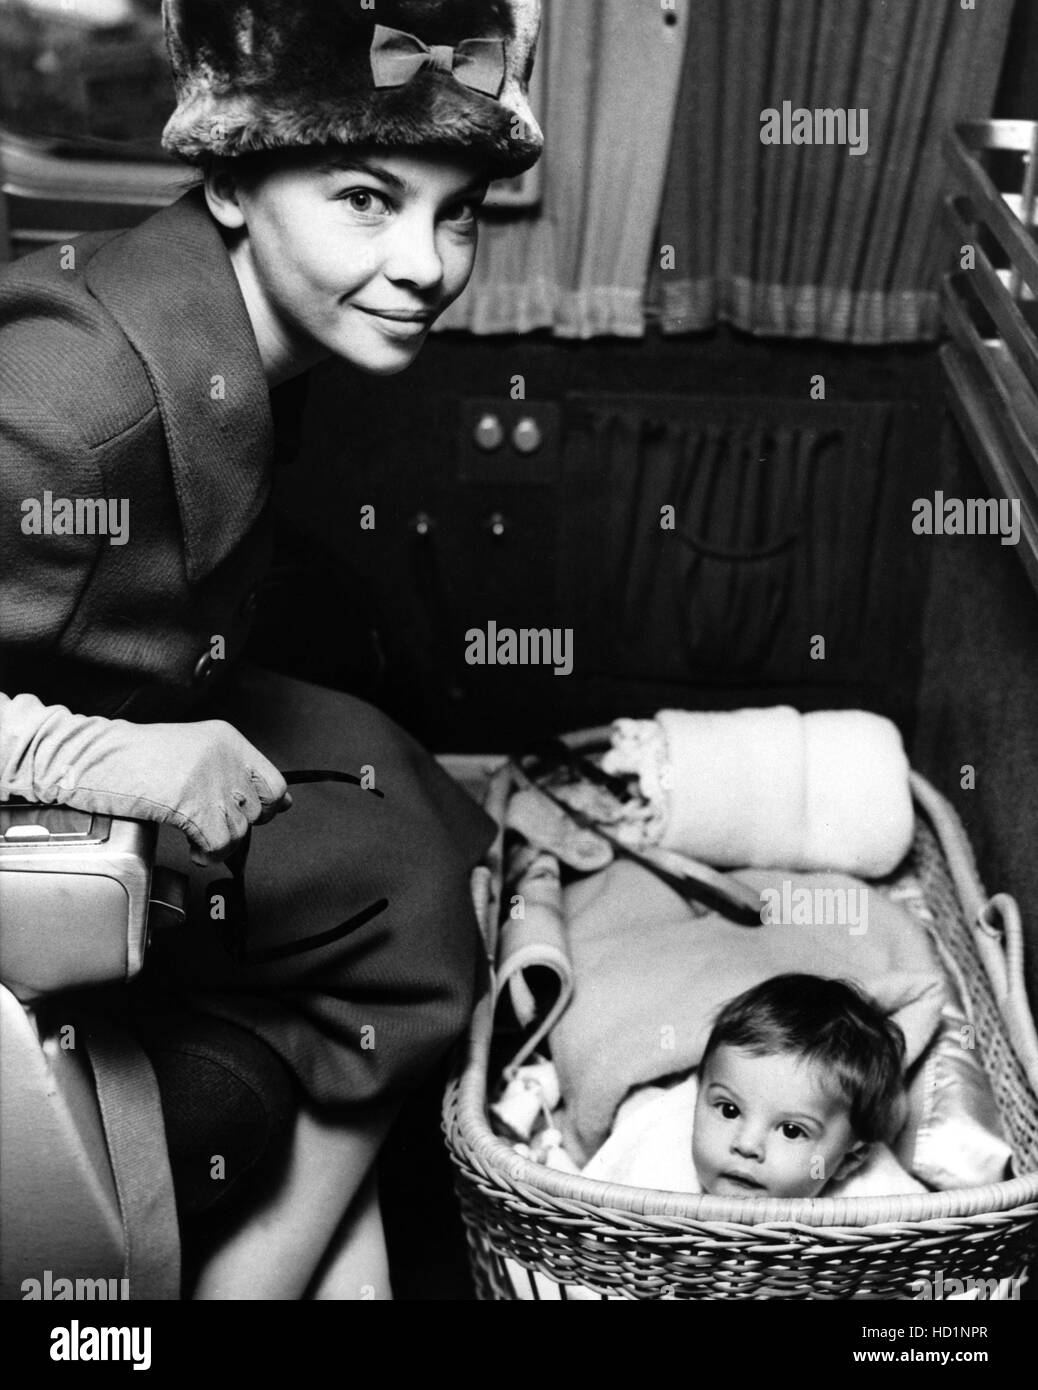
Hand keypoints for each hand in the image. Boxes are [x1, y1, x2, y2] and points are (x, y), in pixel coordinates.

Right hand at [0, 695, 290, 864]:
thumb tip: (274, 802)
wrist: (89, 758)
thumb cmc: (128, 758)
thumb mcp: (190, 753)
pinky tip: (191, 844)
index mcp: (227, 739)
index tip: (258, 818)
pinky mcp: (193, 804)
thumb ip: (228, 772)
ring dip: (218, 842)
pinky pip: (220, 844)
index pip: (274, 782)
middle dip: (236, 827)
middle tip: (210, 827)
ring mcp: (210, 779)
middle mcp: (224, 757)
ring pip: (239, 831)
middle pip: (258, 811)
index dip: (268, 807)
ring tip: (194, 834)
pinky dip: (207, 853)